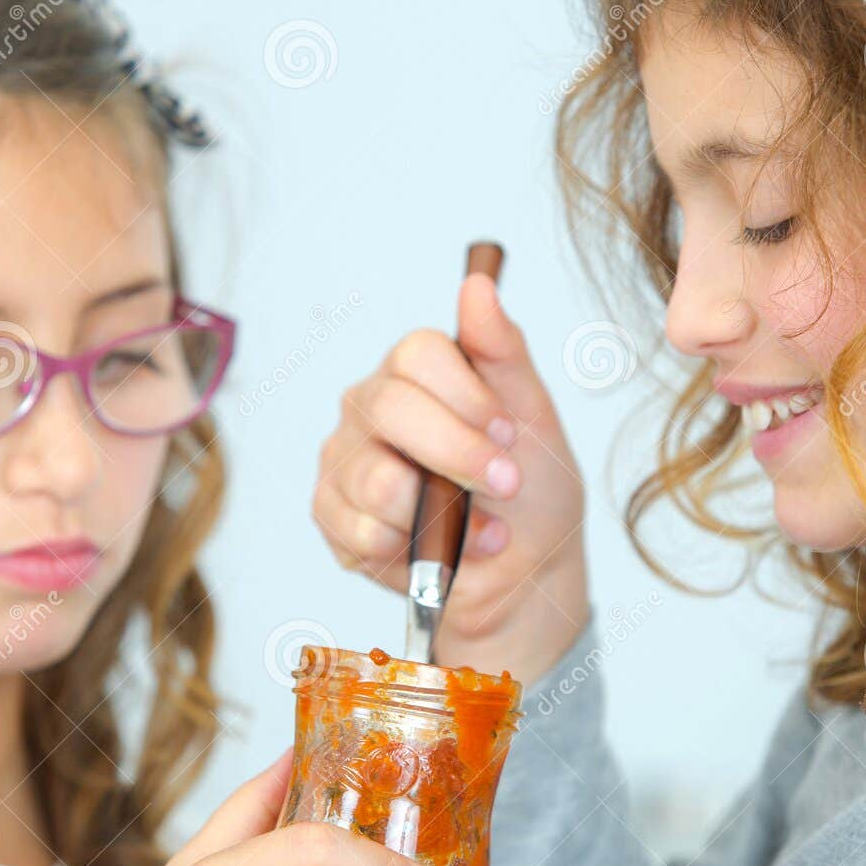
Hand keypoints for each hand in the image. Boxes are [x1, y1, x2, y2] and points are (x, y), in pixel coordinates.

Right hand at [313, 272, 588, 684]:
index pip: (418, 353)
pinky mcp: (332, 517)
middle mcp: (371, 408)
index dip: (467, 397)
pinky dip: (412, 548)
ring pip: (374, 475)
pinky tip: (441, 551)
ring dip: (440, 512)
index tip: (508, 431)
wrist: (523, 579)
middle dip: (458, 455)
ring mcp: (345, 461)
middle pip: (391, 406)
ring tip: (473, 526)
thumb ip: (502, 351)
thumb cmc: (530, 496)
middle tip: (504, 484)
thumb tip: (476, 286)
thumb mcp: (534, 419)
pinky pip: (358, 528)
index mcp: (418, 373)